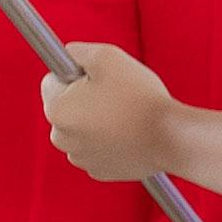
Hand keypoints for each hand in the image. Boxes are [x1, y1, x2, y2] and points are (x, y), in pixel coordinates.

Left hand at [49, 41, 180, 182]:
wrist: (170, 136)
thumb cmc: (139, 96)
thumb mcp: (107, 56)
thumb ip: (78, 51)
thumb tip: (69, 54)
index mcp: (57, 110)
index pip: (51, 82)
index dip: (75, 74)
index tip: (97, 78)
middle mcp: (61, 138)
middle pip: (65, 108)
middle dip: (83, 99)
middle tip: (114, 94)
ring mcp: (81, 158)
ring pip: (81, 129)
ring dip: (96, 120)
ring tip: (124, 113)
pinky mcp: (100, 171)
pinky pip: (97, 148)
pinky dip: (109, 140)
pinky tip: (128, 132)